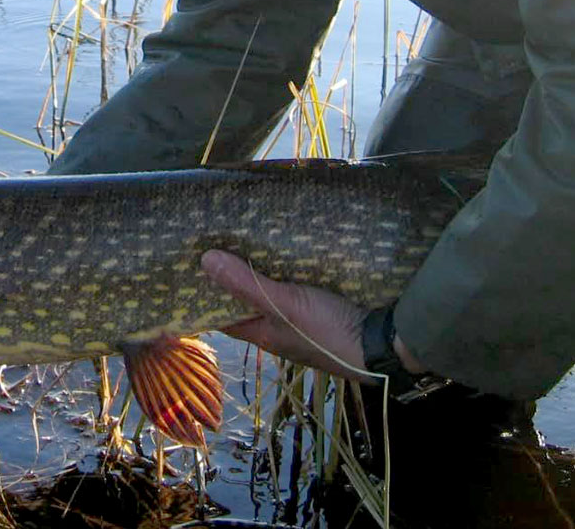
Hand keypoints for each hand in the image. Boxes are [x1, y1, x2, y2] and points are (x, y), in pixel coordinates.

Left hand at [201, 250, 424, 380]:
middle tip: (218, 237)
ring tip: (247, 231)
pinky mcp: (325, 303)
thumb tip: (204, 260)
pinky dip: (291, 265)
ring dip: (264, 266)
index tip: (189, 265)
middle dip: (234, 272)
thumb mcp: (283, 305)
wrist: (385, 344)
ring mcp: (302, 316)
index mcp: (262, 332)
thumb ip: (246, 284)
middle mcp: (278, 326)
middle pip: (248, 297)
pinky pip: (300, 283)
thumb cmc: (327, 332)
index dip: (206, 292)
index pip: (222, 313)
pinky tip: (289, 242)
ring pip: (274, 288)